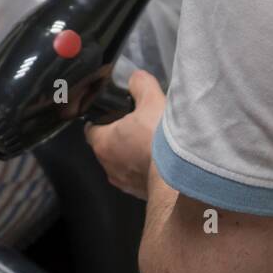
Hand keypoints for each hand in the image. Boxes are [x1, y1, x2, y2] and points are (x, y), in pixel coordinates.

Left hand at [84, 71, 165, 199]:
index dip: (99, 121)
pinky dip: (144, 170)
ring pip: (122, 164)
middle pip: (107, 147)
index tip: (110, 116)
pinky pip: (137, 178)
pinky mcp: (140, 193)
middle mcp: (108, 165)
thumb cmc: (160, 140)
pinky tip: (160, 161)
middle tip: (136, 126)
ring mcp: (124, 182)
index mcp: (103, 142)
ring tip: (151, 144)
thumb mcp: (151, 100)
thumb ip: (140, 84)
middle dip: (119, 138)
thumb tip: (136, 79)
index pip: (91, 130)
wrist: (180, 177)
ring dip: (132, 156)